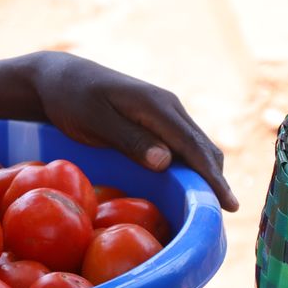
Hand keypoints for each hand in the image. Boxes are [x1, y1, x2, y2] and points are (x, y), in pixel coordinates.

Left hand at [24, 52, 237, 210]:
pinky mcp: (156, 117)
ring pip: (195, 143)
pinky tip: (193, 181)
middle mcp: (168, 106)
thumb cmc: (71, 99)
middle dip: (217, 177)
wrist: (59, 77)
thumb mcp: (94, 120)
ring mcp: (164, 110)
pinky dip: (193, 162)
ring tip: (215, 202)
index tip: (228, 202)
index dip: (211, 175)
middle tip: (226, 211)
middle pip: (202, 145)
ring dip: (207, 170)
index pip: (192, 145)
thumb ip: (129, 139)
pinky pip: (182, 141)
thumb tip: (166, 162)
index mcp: (155, 105)